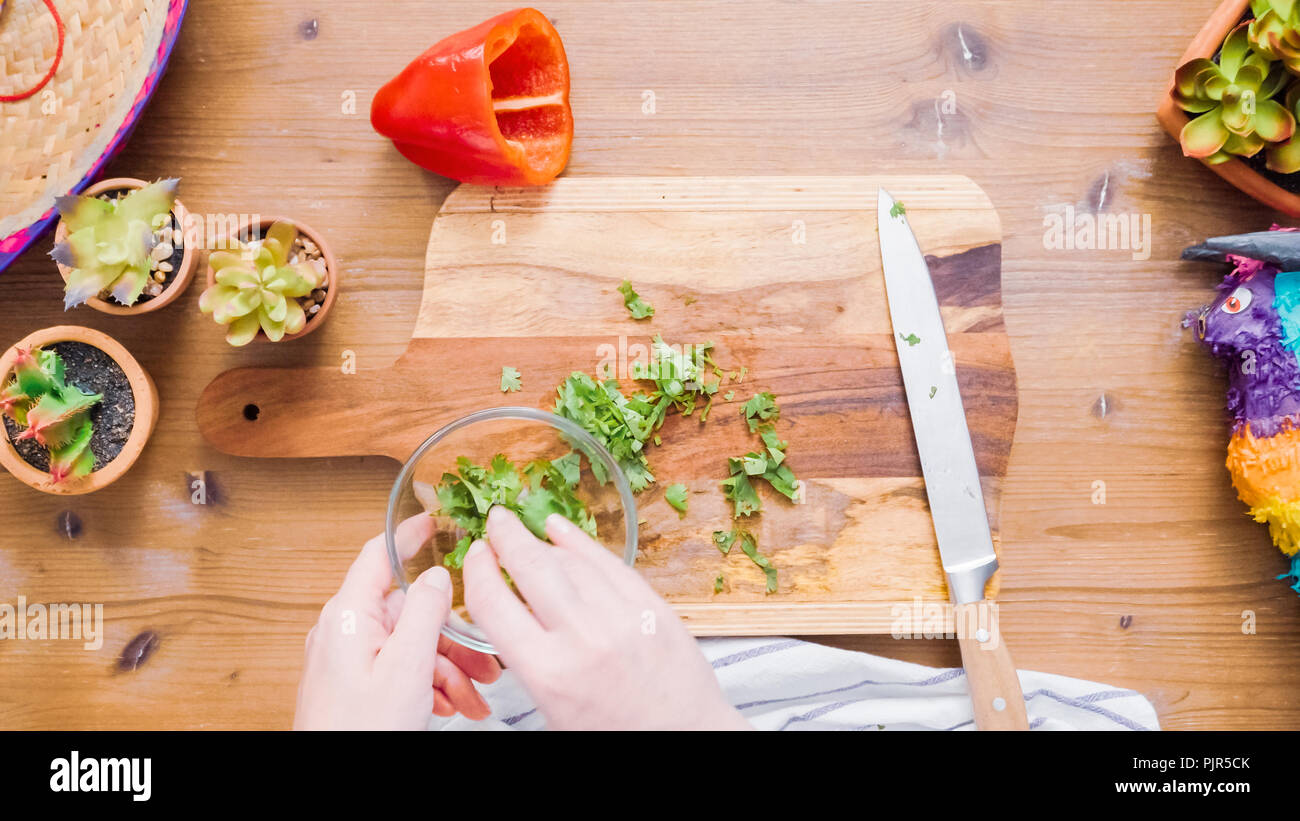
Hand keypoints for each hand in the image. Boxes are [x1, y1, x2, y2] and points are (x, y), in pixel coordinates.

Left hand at [294, 515, 501, 729]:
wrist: (331, 789)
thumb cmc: (359, 731)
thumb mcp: (406, 667)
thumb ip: (424, 613)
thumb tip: (438, 576)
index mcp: (349, 615)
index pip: (378, 555)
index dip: (409, 535)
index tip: (438, 520)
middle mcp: (345, 631)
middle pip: (408, 612)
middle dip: (451, 636)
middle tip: (485, 660)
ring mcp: (348, 660)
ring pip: (409, 646)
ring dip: (446, 669)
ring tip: (473, 698)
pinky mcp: (354, 686)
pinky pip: (398, 670)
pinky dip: (428, 685)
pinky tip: (450, 707)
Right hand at [463, 506, 748, 729]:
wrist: (684, 742)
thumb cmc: (614, 735)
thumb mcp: (552, 710)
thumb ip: (527, 659)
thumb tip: (507, 609)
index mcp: (548, 673)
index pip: (494, 605)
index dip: (478, 571)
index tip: (475, 554)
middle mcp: (583, 639)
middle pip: (532, 568)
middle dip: (508, 537)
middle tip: (496, 520)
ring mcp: (622, 618)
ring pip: (572, 562)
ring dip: (543, 540)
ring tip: (525, 527)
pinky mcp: (652, 608)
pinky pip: (610, 564)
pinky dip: (583, 544)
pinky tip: (564, 531)